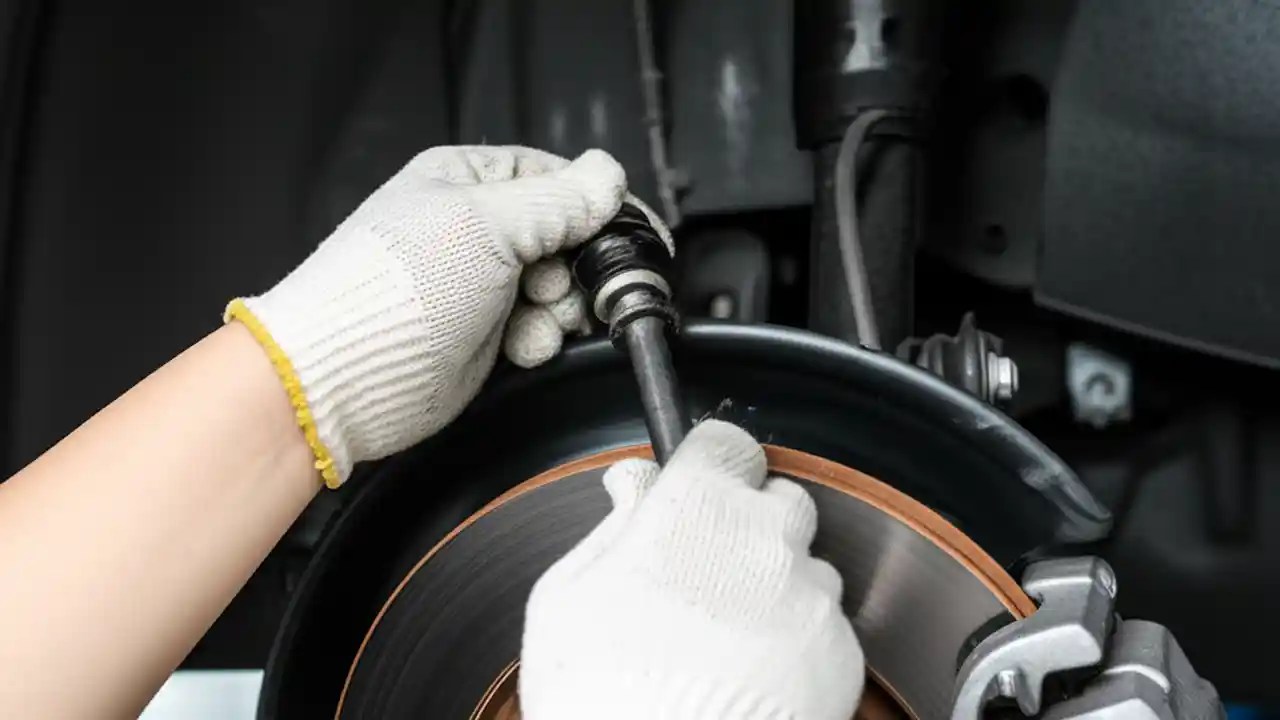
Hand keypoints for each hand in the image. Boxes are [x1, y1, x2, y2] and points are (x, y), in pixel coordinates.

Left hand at [226, 146, 665, 486]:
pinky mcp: (485, 335)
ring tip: (531, 316)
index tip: (624, 229)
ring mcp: (480, 284)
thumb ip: (559, 202)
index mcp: (466, 180)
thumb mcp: (487, 225)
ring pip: (561, 290)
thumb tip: (608, 176)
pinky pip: (542, 331)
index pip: (556, 177)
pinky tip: (518, 346)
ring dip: (559, 309)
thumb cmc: (388, 293)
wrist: (347, 378)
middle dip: (576, 267)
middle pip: (568, 237)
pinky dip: (540, 341)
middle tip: (554, 281)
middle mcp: (474, 229)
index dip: (595, 204)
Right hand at [520, 420, 864, 719]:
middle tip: (704, 573)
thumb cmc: (600, 695)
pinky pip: (823, 626)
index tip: (694, 488)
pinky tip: (751, 674)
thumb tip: (633, 482)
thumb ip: (613, 524)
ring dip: (775, 585)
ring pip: (805, 565)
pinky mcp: (840, 654)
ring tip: (723, 638)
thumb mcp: (568, 596)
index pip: (726, 443)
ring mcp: (810, 598)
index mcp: (697, 509)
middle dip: (747, 524)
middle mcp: (766, 539)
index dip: (707, 466)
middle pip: (777, 500)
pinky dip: (796, 641)